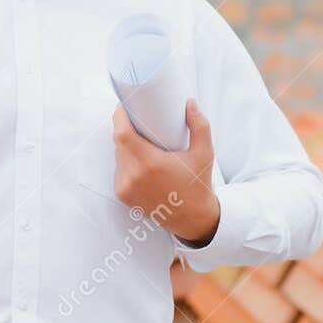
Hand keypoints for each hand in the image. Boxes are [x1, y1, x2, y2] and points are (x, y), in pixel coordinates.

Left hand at [111, 99, 220, 245]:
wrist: (193, 219)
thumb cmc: (198, 185)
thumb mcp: (204, 153)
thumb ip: (199, 125)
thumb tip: (189, 103)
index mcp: (149, 164)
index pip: (121, 134)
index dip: (119, 117)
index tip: (124, 106)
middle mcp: (133, 176)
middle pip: (118, 142)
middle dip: (123, 127)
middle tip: (135, 117)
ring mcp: (125, 188)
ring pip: (117, 156)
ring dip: (123, 144)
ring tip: (136, 135)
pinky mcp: (123, 195)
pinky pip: (118, 170)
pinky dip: (125, 160)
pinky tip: (135, 155)